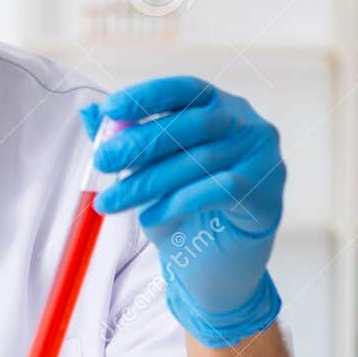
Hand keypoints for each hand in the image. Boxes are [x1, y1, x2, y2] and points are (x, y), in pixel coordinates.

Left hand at [83, 76, 284, 347]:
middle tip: (101, 161)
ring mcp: (263, 158)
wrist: (218, 267)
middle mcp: (248, 125)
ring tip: (110, 202)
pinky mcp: (267, 194)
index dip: (147, 96)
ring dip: (146, 182)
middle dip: (140, 142)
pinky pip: (215, 191)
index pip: (184, 89)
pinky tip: (149, 217)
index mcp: (221, 107)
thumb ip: (126, 140)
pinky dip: (175, 204)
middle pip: (190, 124)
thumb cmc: (185, 210)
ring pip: (197, 162)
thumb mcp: (150, 172)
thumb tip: (90, 113)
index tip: (111, 109)